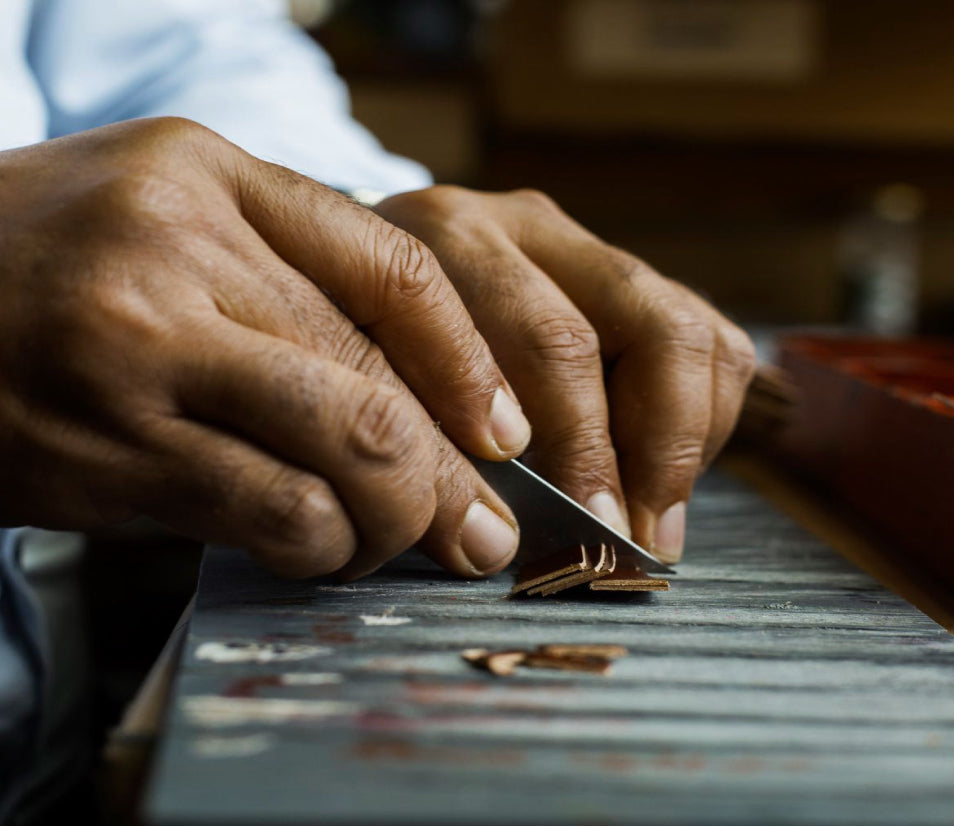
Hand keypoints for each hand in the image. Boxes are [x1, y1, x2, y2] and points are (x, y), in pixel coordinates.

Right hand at [0, 118, 530, 579]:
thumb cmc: (53, 259)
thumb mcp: (171, 213)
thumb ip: (292, 274)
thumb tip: (436, 397)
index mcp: (212, 176)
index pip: (394, 270)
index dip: (473, 365)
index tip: (507, 433)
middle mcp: (178, 253)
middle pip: (378, 379)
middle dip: (453, 478)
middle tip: (484, 531)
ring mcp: (137, 352)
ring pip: (339, 452)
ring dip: (392, 523)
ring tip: (398, 543)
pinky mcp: (104, 450)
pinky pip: (265, 512)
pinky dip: (317, 547)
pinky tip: (316, 550)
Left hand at [376, 186, 755, 562]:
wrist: (361, 274)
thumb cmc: (364, 348)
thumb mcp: (372, 379)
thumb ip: (435, 436)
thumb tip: (508, 534)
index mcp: (450, 241)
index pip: (553, 343)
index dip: (585, 444)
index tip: (594, 526)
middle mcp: (528, 226)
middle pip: (649, 330)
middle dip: (653, 450)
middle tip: (635, 535)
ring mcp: (585, 244)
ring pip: (691, 333)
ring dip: (688, 441)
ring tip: (658, 518)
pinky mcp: (633, 274)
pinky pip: (711, 343)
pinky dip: (704, 419)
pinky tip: (664, 470)